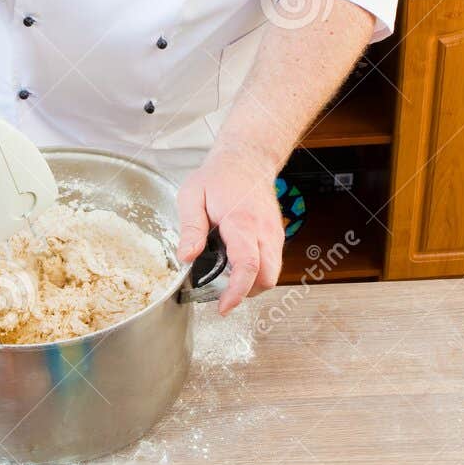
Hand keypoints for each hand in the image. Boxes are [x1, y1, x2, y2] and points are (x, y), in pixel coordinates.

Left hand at [176, 140, 284, 313]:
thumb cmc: (219, 176)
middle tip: (223, 292)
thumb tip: (187, 257)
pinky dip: (258, 272)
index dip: (236, 292)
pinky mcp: (276, 236)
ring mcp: (274, 234)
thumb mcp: (192, 196)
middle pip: (268, 277)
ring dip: (253, 283)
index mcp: (242, 222)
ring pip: (273, 273)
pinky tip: (238, 263)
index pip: (247, 265)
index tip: (224, 306)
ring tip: (228, 276)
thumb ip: (190, 229)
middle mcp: (264, 231)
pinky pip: (272, 263)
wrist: (247, 158)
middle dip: (247, 292)